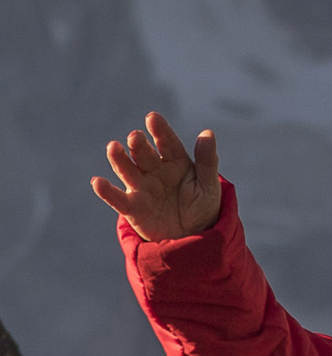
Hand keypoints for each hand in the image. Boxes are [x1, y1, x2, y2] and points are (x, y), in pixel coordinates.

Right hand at [92, 112, 220, 241]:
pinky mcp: (132, 208)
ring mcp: (141, 187)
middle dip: (138, 144)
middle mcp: (154, 169)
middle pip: (143, 154)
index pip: (167, 142)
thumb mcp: (209, 185)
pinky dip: (106, 191)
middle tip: (135, 137)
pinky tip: (97, 182)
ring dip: (118, 159)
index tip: (152, 118)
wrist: (194, 237)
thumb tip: (208, 133)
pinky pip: (117, 199)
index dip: (160, 130)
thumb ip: (207, 161)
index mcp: (175, 160)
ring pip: (127, 170)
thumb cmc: (202, 206)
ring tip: (113, 147)